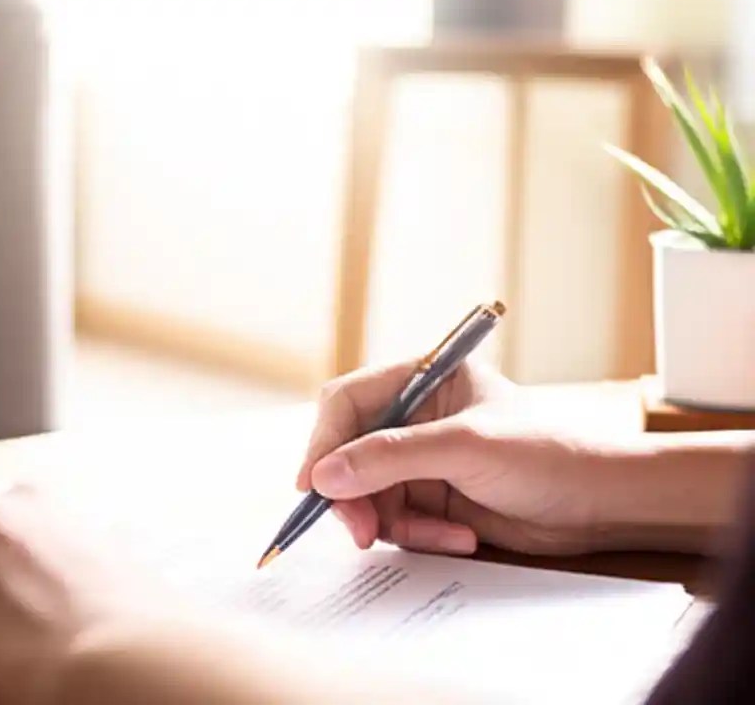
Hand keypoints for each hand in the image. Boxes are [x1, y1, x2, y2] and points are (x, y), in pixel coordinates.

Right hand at [296, 359, 617, 555]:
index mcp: (424, 378)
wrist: (599, 508)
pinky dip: (418, 534)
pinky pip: (395, 519)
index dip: (324, 442)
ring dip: (392, 522)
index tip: (314, 485)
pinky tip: (458, 536)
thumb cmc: (547, 458)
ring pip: (367, 494)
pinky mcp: (431, 497)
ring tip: (438, 534)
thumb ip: (390, 458)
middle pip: (349, 453)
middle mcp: (416, 416)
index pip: (348, 403)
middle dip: (355, 495)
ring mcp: (421, 459)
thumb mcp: (464, 450)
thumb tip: (324, 476)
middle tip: (360, 531)